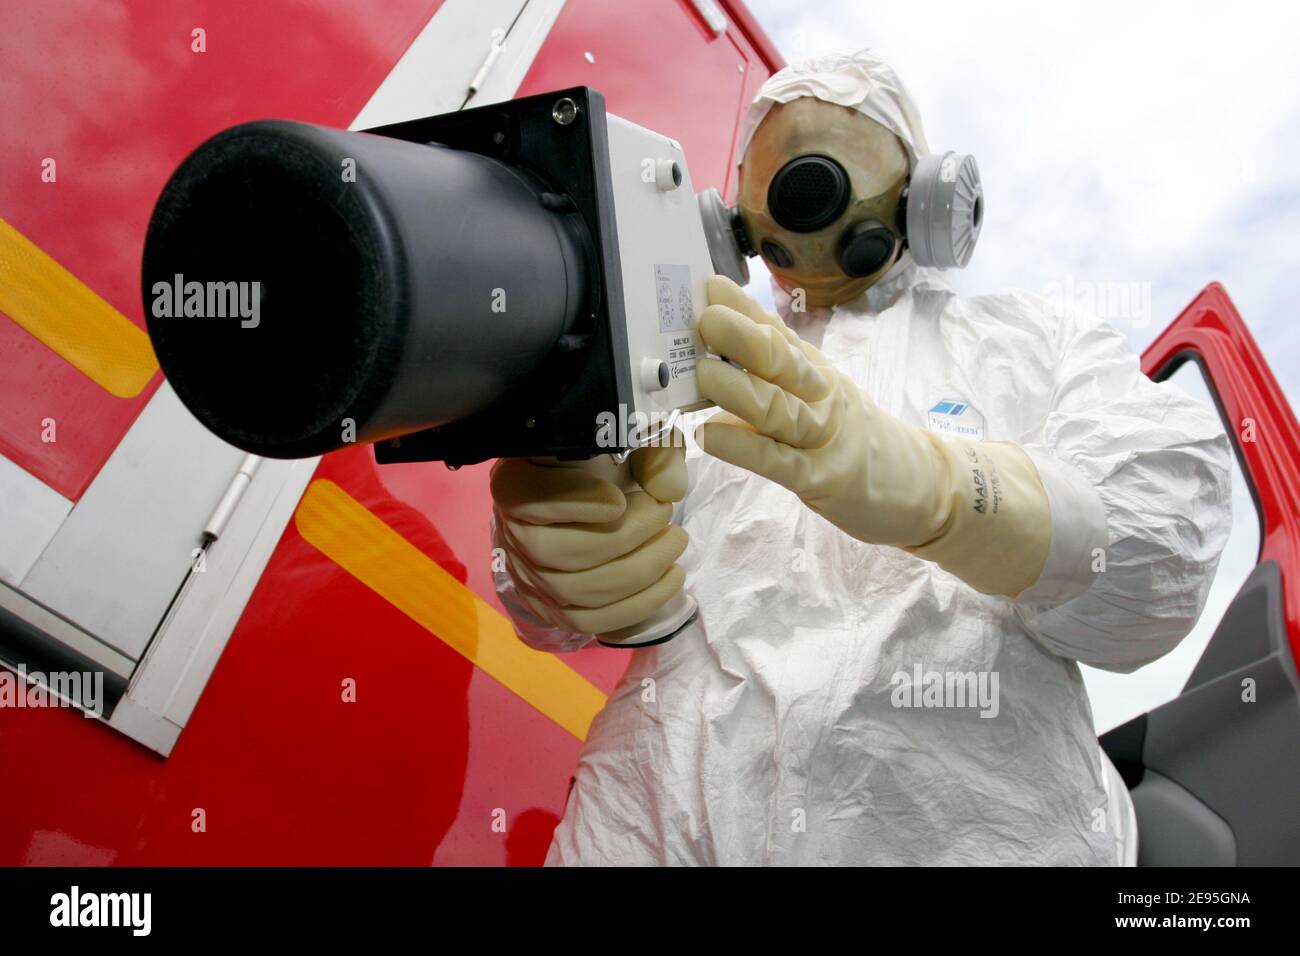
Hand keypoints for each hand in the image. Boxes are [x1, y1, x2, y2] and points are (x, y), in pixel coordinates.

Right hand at [491, 439, 687, 633]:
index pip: (529, 500)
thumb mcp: (624, 440)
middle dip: (624, 537)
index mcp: (515, 484)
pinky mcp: (553, 609)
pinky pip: (590, 621)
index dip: (574, 504)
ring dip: (638, 570)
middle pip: (556, 553)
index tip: (619, 498)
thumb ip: (650, 452)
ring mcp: (529, 578)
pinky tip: (671, 577)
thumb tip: (669, 486)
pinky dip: (638, 604)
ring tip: (674, 541)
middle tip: (664, 512)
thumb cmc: (599, 462)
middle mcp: (512, 534)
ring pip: (575, 591)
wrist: (588, 496)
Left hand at [693, 276, 1051, 595]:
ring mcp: (824, 438)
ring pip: (778, 409)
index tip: (712, 285)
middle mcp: (821, 397)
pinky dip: (744, 448)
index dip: (745, 310)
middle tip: (706, 317)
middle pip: (781, 362)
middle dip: (742, 337)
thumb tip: (712, 365)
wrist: (925, 487)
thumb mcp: (822, 401)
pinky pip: (779, 461)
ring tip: (702, 372)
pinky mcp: (823, 479)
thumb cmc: (860, 442)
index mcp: (818, 374)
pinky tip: (711, 436)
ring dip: (739, 388)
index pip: (779, 335)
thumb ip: (774, 385)